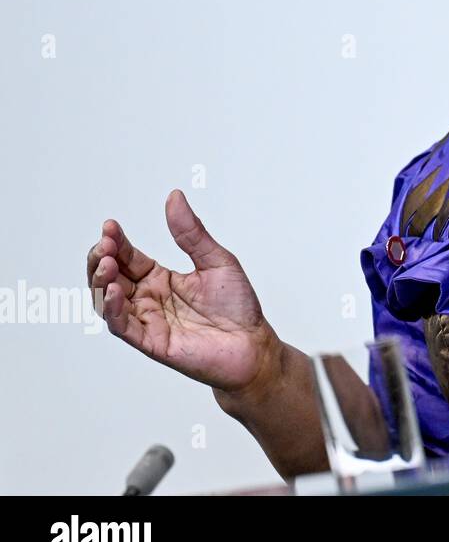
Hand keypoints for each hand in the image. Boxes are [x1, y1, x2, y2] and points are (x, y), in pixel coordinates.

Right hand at [86, 189, 281, 397]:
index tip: (110, 225)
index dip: (117, 242)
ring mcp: (148, 321)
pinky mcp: (152, 342)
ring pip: (109, 301)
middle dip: (102, 258)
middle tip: (104, 243)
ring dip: (102, 281)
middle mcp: (149, 299)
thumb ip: (192, 233)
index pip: (129, 257)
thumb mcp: (217, 260)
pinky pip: (124, 326)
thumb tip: (175, 197)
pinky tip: (115, 290)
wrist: (254, 344)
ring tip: (105, 262)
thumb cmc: (238, 306)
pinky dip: (114, 309)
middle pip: (112, 277)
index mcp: (161, 279)